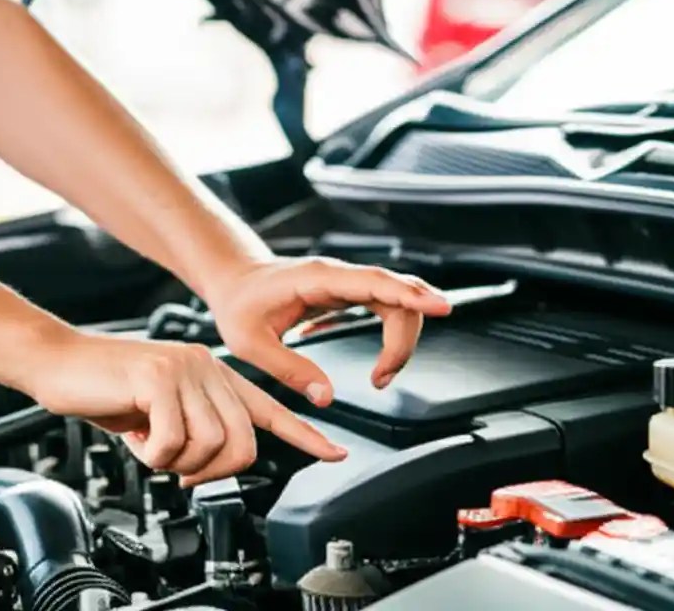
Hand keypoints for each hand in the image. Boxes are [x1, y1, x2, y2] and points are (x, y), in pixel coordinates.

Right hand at [21, 332, 346, 486]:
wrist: (58, 363)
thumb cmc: (103, 390)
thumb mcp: (158, 415)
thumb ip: (192, 431)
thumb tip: (207, 467)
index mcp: (212, 375)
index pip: (269, 408)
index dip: (305, 435)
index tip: (335, 452)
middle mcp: (207, 367)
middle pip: (241, 445)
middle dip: (208, 470)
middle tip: (174, 466)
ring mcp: (185, 369)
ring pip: (208, 447)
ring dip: (172, 460)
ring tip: (146, 440)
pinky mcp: (160, 378)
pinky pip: (171, 443)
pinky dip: (149, 453)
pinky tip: (132, 431)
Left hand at [204, 256, 451, 405]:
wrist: (233, 280)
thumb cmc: (239, 303)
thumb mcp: (251, 343)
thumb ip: (288, 370)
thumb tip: (325, 396)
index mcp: (318, 278)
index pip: (375, 282)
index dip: (411, 295)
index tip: (441, 307)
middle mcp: (339, 276)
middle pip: (398, 296)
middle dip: (404, 338)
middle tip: (383, 378)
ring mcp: (347, 284)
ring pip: (397, 302)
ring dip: (400, 339)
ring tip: (380, 376)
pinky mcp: (349, 294)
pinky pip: (386, 307)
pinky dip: (393, 334)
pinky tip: (380, 360)